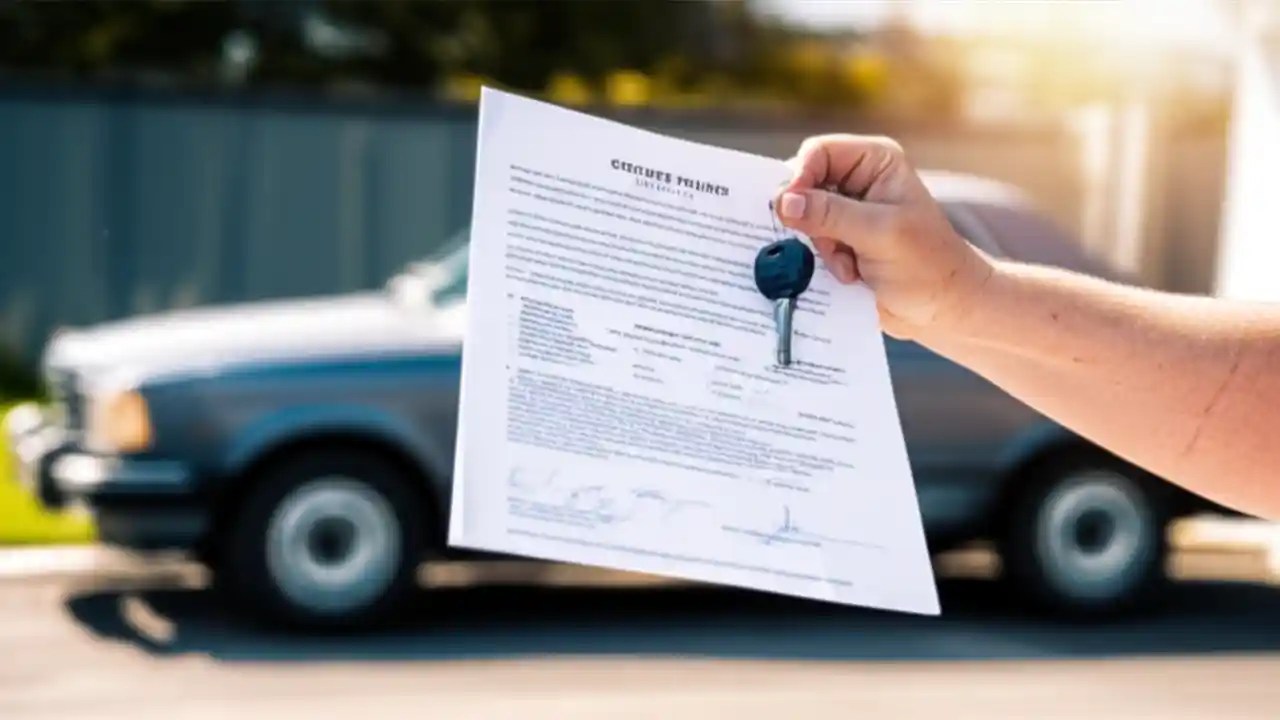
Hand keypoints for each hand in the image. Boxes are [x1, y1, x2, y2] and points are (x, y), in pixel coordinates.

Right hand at [774, 134, 993, 339]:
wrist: (943, 310)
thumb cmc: (928, 265)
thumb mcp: (880, 234)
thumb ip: (831, 215)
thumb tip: (784, 202)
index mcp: (875, 161)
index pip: (818, 152)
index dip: (799, 177)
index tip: (789, 209)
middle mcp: (857, 180)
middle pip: (803, 185)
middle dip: (810, 219)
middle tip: (829, 244)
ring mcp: (845, 213)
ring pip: (801, 219)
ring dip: (821, 247)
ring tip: (850, 266)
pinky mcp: (838, 242)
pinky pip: (807, 244)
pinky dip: (822, 262)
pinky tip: (850, 274)